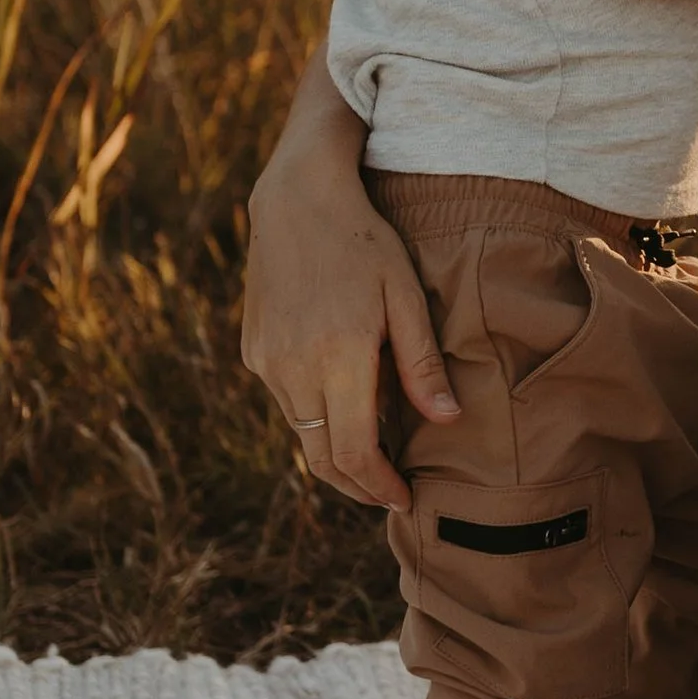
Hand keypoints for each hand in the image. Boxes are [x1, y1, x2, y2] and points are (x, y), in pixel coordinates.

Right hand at [241, 170, 456, 511]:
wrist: (296, 200)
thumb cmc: (363, 242)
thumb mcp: (405, 296)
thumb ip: (421, 363)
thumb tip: (445, 421)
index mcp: (337, 358)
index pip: (353, 452)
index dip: (379, 486)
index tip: (403, 498)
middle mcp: (292, 368)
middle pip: (320, 458)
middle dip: (356, 485)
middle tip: (389, 493)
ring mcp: (265, 362)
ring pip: (301, 431)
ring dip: (335, 449)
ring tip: (377, 448)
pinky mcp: (252, 351)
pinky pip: (286, 401)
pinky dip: (315, 415)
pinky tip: (343, 401)